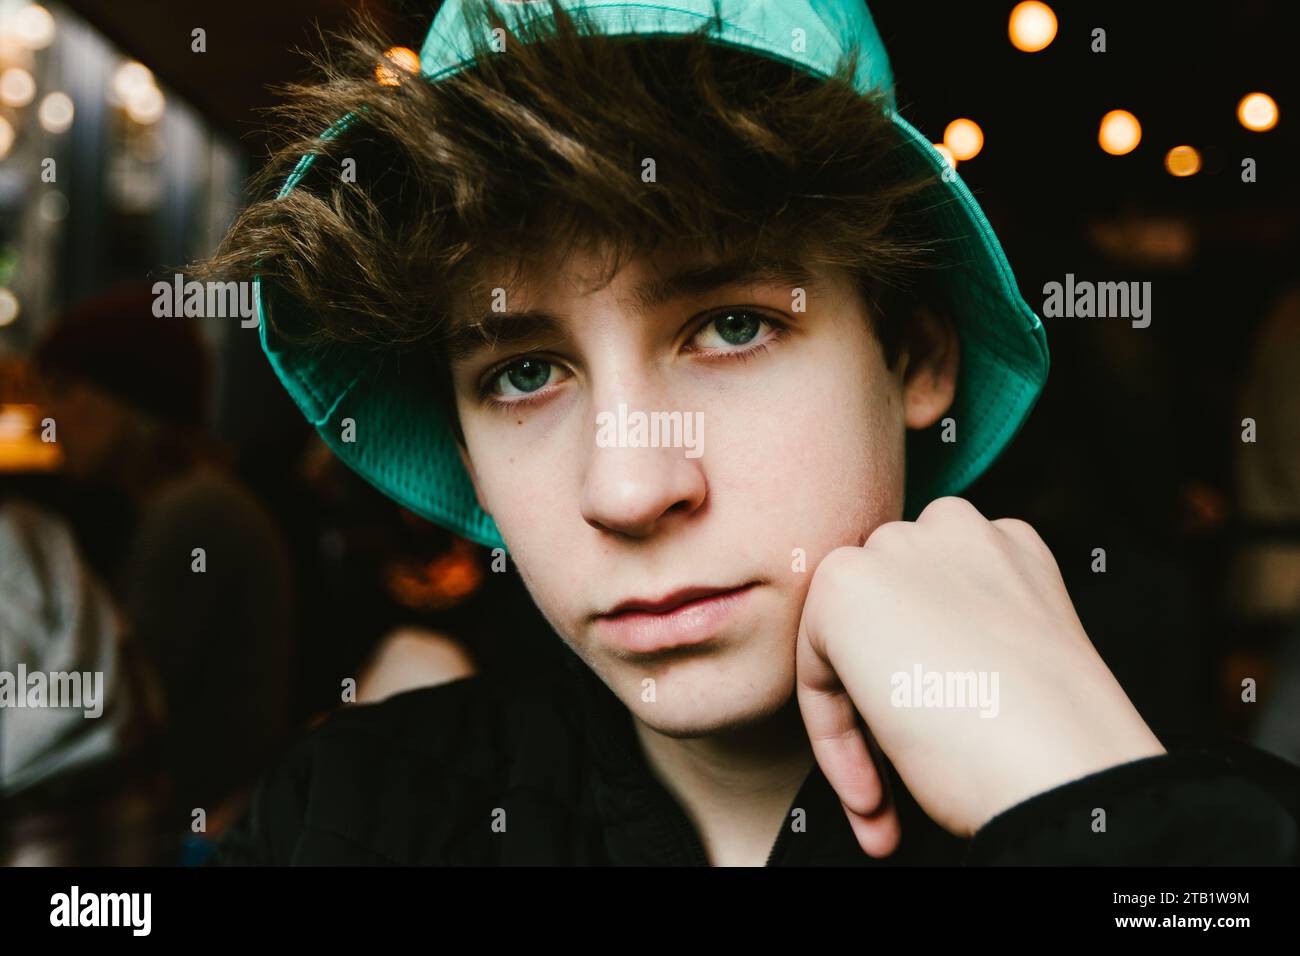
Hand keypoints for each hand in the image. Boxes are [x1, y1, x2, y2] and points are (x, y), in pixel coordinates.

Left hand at [795, 496, 1165, 856]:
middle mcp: (954, 527)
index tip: (943, 753)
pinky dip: (832, 735)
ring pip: (846, 639)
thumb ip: (956, 639)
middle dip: (887, 697)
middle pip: (888, 616)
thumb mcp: (1012, 662)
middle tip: (895, 782)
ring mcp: (898, 547)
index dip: (931, 688)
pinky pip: (814, 667)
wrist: (1059, 765)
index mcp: (1008, 544)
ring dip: (855, 720)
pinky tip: (869, 790)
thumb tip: (903, 675)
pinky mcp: (846, 584)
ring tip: (878, 796)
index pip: (935, 606)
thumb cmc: (1049, 739)